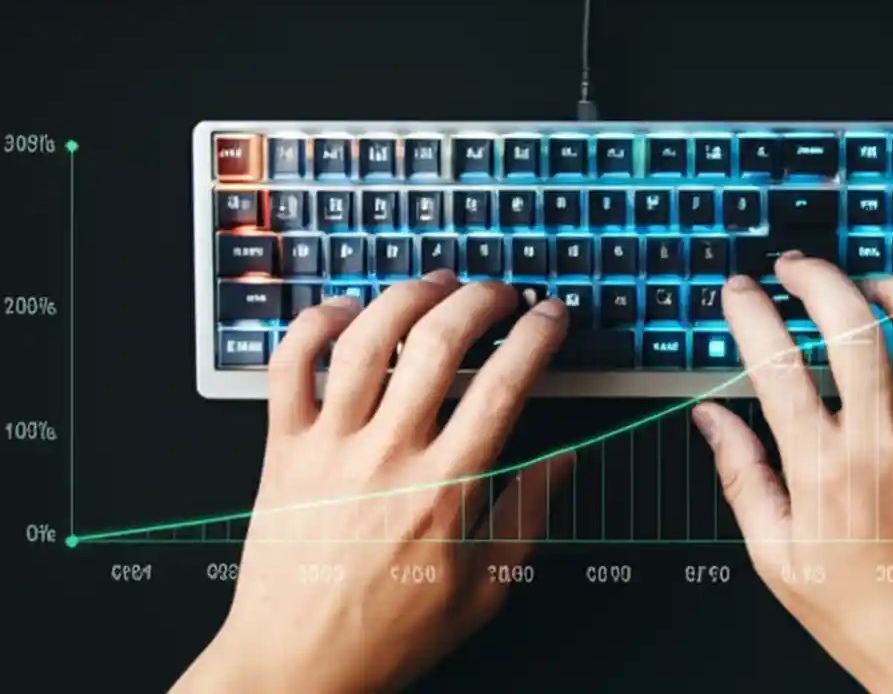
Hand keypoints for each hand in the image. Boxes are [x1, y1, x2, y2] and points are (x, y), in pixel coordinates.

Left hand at [173, 271, 572, 692]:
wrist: (294, 666)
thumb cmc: (387, 635)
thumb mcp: (483, 589)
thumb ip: (527, 516)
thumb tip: (564, 461)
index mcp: (444, 490)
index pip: (502, 386)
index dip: (535, 336)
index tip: (550, 315)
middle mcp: (387, 455)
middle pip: (439, 344)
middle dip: (480, 299)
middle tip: (498, 292)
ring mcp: (328, 446)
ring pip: (367, 339)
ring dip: (408, 296)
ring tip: (436, 283)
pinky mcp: (281, 448)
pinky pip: (289, 365)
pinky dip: (315, 324)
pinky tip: (345, 309)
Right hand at [692, 255, 892, 693]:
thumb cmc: (863, 614)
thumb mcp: (776, 557)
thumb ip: (742, 478)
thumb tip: (711, 420)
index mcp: (826, 472)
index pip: (778, 366)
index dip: (752, 315)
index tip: (740, 293)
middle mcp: (887, 445)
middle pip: (854, 329)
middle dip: (818, 280)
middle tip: (797, 269)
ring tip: (869, 284)